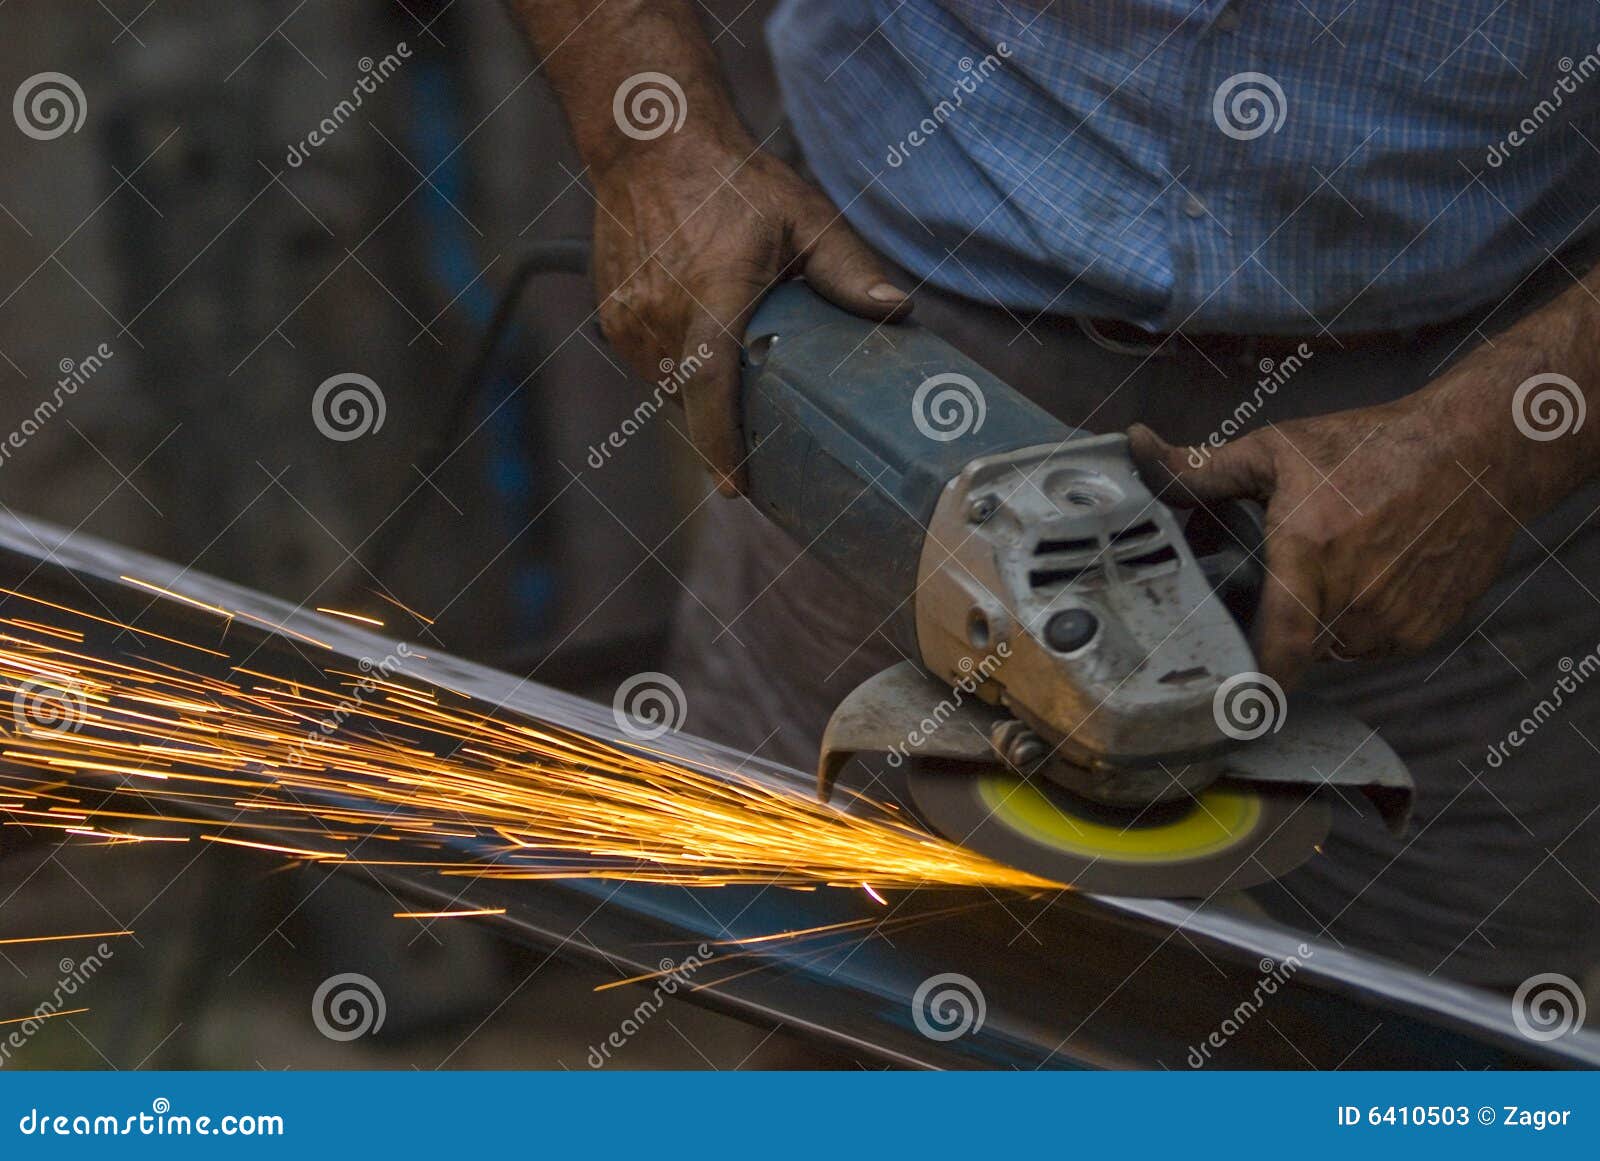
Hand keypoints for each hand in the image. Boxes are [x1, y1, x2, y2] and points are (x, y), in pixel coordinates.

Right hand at [592, 136, 908, 493]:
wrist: (651, 141)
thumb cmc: (734, 180)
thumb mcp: (804, 218)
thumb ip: (849, 269)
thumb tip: (897, 312)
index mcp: (712, 293)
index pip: (710, 388)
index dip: (721, 446)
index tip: (736, 488)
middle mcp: (662, 312)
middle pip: (694, 399)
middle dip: (723, 422)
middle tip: (760, 435)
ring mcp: (629, 317)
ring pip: (668, 386)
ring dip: (700, 391)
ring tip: (732, 372)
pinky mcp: (612, 316)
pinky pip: (648, 365)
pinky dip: (675, 366)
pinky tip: (700, 340)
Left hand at [1127, 395, 1522, 687]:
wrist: (1479, 451)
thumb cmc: (1374, 447)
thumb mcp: (1278, 450)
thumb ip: (1200, 468)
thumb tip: (1137, 448)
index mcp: (1311, 553)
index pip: (1277, 649)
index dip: (1250, 685)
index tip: (1228, 701)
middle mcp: (1356, 596)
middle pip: (1295, 647)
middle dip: (1278, 628)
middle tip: (1277, 590)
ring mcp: (1397, 619)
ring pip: (1335, 650)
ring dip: (1320, 625)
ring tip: (1330, 570)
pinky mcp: (1429, 629)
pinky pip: (1374, 645)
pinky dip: (1361, 622)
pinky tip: (1368, 575)